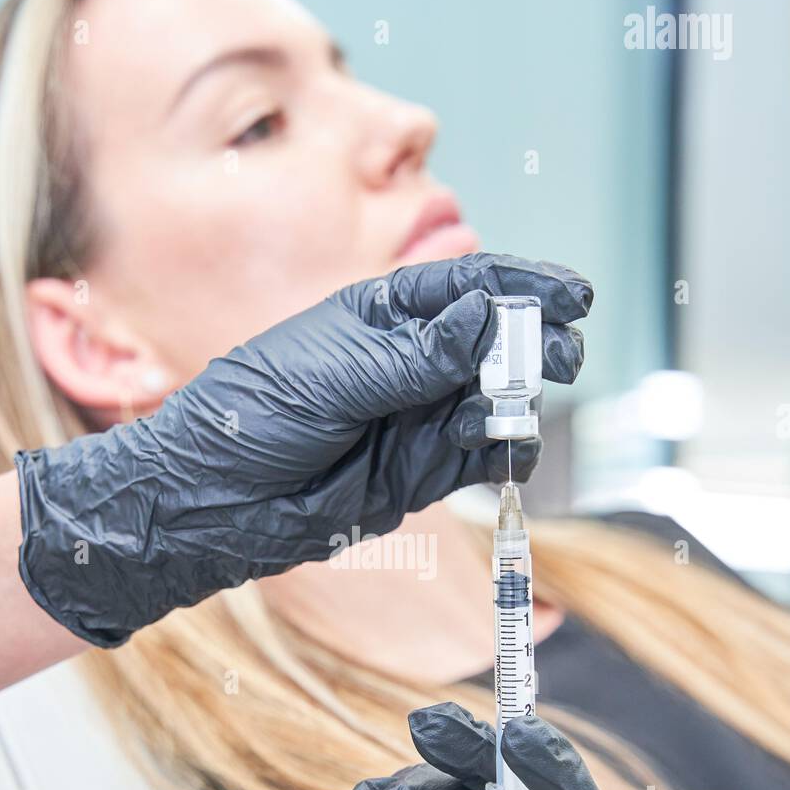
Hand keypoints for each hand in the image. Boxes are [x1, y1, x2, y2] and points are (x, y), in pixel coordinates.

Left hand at [15, 253, 591, 645]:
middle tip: (562, 356)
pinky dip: (502, 452)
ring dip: (514, 403)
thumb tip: (483, 315)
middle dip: (533, 344)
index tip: (573, 295)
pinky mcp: (420, 470)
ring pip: (496, 399)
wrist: (215, 504)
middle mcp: (407, 361)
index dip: (524, 285)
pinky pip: (480, 454)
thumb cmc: (252, 420)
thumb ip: (415, 355)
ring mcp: (417, 416)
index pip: (468, 286)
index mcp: (381, 315)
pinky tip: (500, 451)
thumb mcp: (333, 377)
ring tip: (500, 413)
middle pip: (494, 341)